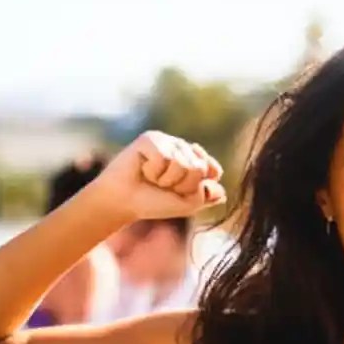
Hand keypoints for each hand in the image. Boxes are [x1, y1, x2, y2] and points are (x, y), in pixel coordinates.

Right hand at [85, 131, 225, 220]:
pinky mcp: (151, 138)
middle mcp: (182, 148)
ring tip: (152, 178)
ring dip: (167, 180)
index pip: (213, 169)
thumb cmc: (153, 202)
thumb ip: (207, 195)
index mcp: (193, 160)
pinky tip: (143, 169)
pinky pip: (164, 158)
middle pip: (199, 169)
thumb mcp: (186, 204)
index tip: (180, 192)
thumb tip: (221, 190)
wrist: (123, 202)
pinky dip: (154, 171)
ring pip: (183, 164)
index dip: (199, 186)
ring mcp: (167, 141)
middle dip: (182, 185)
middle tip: (163, 186)